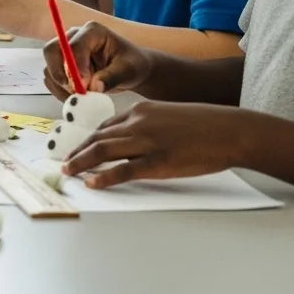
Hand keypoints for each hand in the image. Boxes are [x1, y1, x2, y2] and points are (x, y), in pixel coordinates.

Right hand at [43, 21, 153, 99]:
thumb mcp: (128, 70)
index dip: (74, 67)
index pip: (73, 46)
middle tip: (74, 92)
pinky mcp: (61, 66)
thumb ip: (112, 77)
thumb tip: (94, 87)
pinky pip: (51, 79)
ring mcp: (65, 51)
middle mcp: (74, 37)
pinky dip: (59, 91)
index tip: (83, 86)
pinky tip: (76, 97)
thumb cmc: (132, 65)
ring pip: (49, 67)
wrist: (130, 71)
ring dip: (60, 86)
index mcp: (92, 32)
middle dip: (59, 74)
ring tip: (80, 98)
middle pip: (51, 51)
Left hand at [63, 101, 251, 188]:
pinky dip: (104, 177)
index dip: (88, 138)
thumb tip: (133, 138)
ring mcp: (148, 142)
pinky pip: (124, 170)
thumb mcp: (170, 115)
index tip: (77, 147)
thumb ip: (148, 124)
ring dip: (81, 161)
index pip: (105, 126)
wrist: (230, 130)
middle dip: (78, 150)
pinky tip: (91, 182)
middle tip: (64, 161)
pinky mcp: (159, 162)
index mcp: (141, 111)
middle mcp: (139, 124)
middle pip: (98, 138)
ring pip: (104, 151)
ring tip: (68, 170)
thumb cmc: (205, 125)